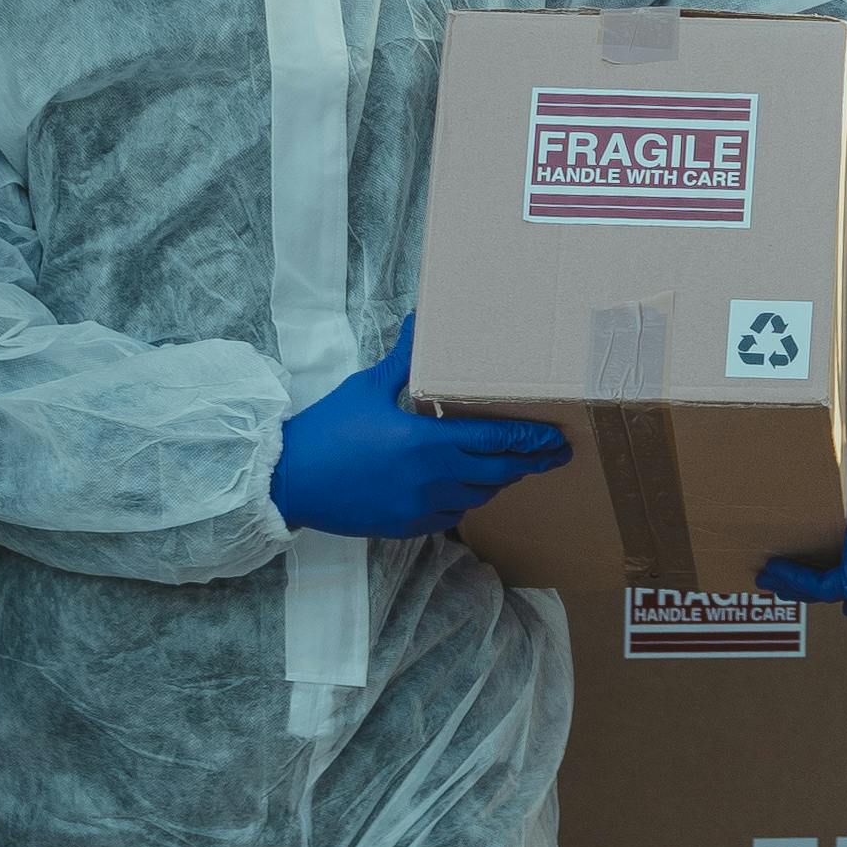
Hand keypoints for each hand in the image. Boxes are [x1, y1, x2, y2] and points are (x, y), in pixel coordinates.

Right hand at [272, 313, 570, 538]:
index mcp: (427, 442)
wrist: (290, 481)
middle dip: (530, 463)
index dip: (529, 439)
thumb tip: (419, 320)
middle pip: (498, 473)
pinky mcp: (408, 526)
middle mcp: (433, 479)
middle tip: (554, 455)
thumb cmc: (327, 430)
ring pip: (478, 496)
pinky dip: (466, 499)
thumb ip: (403, 361)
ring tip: (515, 466)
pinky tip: (468, 488)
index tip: (555, 438)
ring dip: (499, 480)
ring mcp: (422, 507)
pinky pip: (452, 515)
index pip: (495, 441)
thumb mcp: (368, 388)